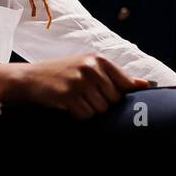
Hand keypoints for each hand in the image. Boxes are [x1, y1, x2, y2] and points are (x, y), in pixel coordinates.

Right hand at [0, 53, 151, 118]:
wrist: (31, 77)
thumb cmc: (64, 73)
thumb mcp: (90, 68)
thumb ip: (117, 77)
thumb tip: (144, 84)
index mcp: (99, 60)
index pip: (126, 84)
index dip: (120, 95)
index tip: (109, 96)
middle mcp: (91, 68)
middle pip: (114, 100)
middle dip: (102, 104)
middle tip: (86, 97)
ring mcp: (79, 81)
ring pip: (100, 110)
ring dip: (90, 110)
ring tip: (77, 100)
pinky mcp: (68, 95)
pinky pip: (86, 115)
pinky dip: (79, 115)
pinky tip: (69, 105)